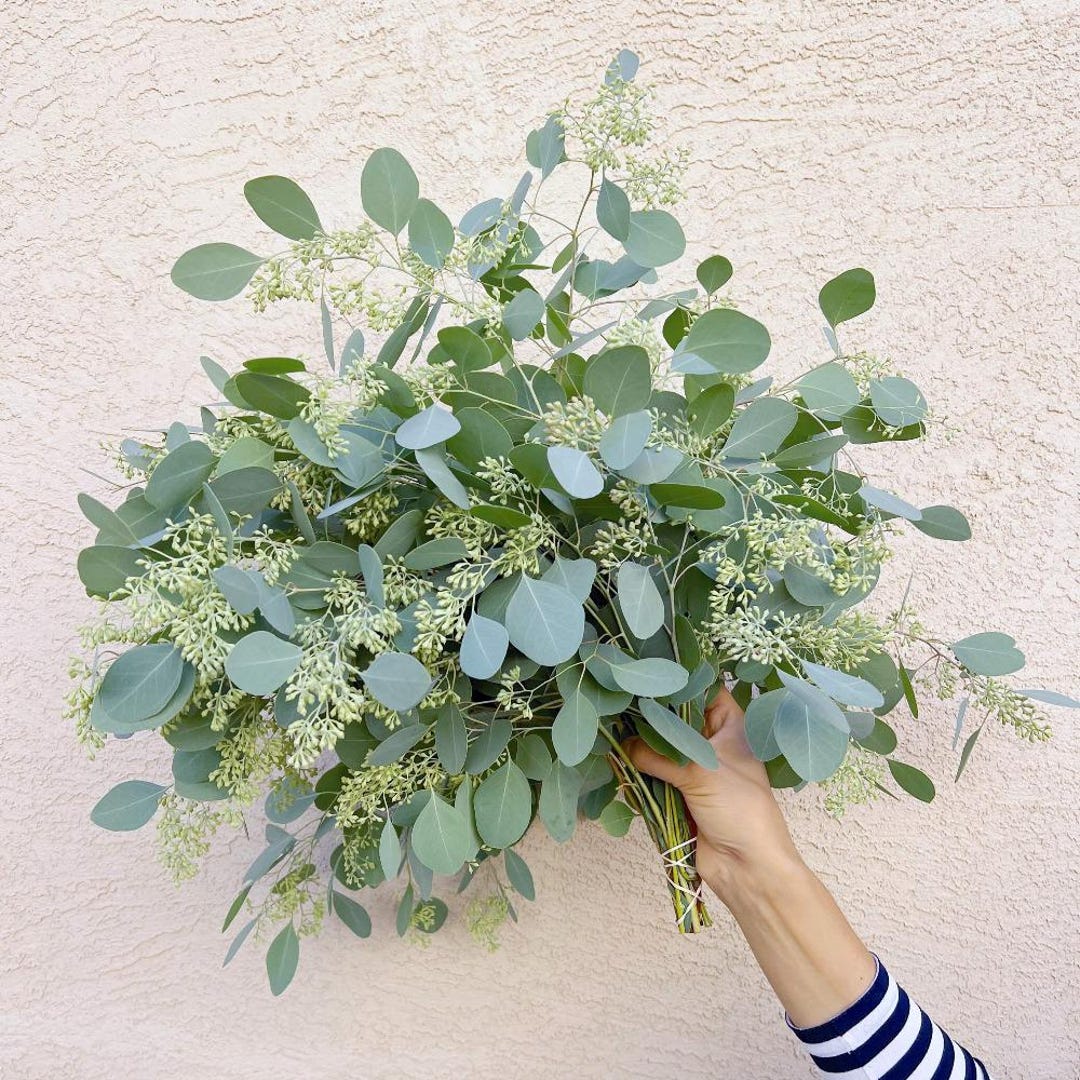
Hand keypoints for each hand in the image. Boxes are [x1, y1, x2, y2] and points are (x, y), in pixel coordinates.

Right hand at [627, 687, 876, 1026]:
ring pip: (660, 748)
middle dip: (650, 716)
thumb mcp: (700, 773)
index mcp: (731, 727)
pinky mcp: (679, 794)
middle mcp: (712, 743)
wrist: (748, 870)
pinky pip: (653, 776)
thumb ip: (658, 755)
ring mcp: (694, 769)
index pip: (704, 690)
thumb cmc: (741, 811)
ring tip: (609, 728)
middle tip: (619, 701)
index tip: (647, 669)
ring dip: (639, 746)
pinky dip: (637, 773)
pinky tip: (615, 762)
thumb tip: (620, 743)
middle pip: (676, 719)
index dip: (680, 679)